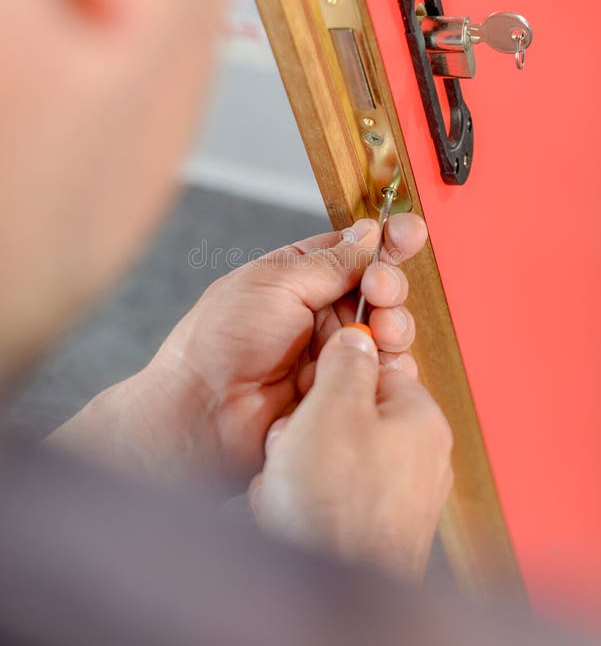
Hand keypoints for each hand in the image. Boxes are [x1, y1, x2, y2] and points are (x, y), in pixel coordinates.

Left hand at [49, 215, 427, 482]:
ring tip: (380, 328)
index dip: (386, 240)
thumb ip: (329, 262)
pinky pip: (384, 376)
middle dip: (388, 284)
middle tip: (379, 289)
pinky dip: (391, 368)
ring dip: (394, 323)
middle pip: (379, 290)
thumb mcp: (274, 283)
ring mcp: (333, 354)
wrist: (203, 414)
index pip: (353, 251)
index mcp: (299, 278)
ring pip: (388, 331)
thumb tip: (368, 233)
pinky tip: (379, 363)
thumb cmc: (218, 343)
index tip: (409, 231)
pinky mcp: (343, 392)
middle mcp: (319, 314)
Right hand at [249, 325, 452, 580]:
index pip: (374, 369)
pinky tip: (289, 514)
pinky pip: (327, 497)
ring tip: (287, 489)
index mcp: (420, 421)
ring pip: (330, 457)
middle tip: (294, 447)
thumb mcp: (332, 410)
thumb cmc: (333, 507)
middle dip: (307, 428)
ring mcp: (398, 501)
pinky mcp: (373, 532)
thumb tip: (357, 338)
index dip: (331, 376)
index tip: (309, 391)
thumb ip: (346, 364)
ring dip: (297, 467)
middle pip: (348, 414)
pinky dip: (301, 501)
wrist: (328, 604)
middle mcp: (420, 460)